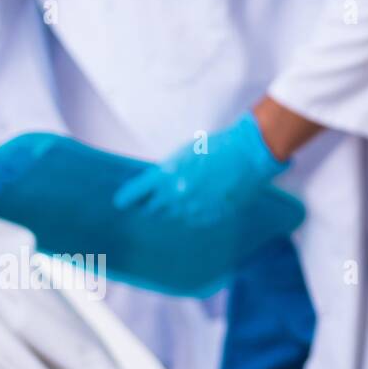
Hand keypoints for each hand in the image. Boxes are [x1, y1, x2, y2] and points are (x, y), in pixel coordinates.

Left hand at [113, 112, 286, 222]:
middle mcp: (176, 195)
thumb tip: (153, 187)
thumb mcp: (182, 154)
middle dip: (150, 205)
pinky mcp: (209, 217)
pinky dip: (189, 214)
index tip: (120, 202)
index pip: (136, 193)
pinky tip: (197, 202)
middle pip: (152, 209)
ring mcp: (193, 209)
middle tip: (149, 201)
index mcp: (166, 174)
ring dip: (170, 210)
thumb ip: (166, 172)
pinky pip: (191, 221)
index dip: (126, 199)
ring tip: (179, 199)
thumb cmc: (216, 148)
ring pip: (171, 216)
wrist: (248, 155)